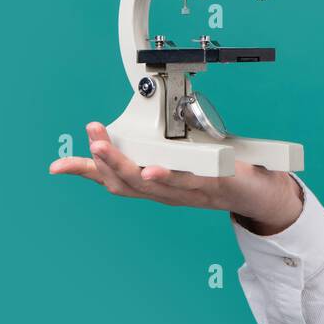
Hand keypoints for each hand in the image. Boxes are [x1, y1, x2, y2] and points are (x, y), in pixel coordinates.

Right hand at [48, 121, 302, 232]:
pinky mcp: (217, 185)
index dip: (86, 173)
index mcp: (159, 185)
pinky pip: (189, 182)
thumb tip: (135, 129)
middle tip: (88, 139)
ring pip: (151, 184)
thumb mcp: (185, 159)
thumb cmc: (223, 175)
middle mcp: (170, 193)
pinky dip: (167, 176)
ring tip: (104, 148)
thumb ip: (159, 147)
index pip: (115, 181)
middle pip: (127, 183)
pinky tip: (153, 168)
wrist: (265, 194)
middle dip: (103, 161)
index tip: (57, 165)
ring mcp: (192, 192)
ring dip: (124, 165)